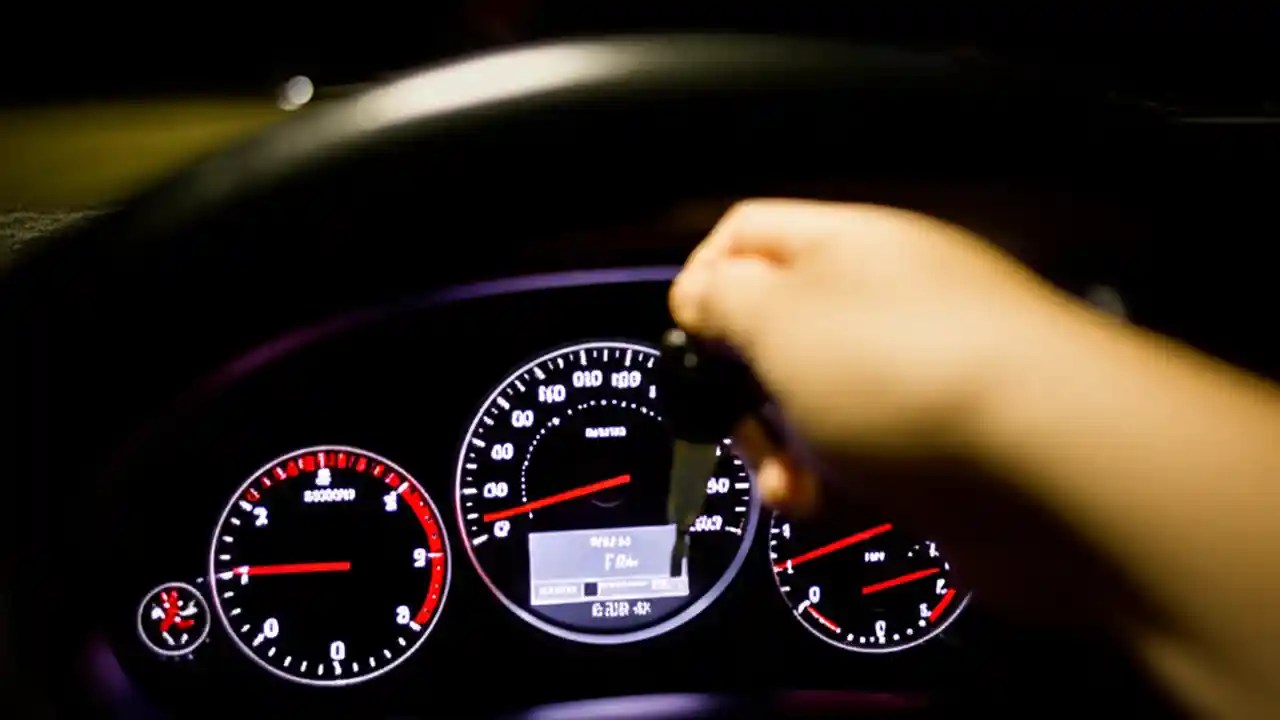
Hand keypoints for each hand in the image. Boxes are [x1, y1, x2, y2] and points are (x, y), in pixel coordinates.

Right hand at [670, 199, 1075, 508]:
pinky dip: (830, 485)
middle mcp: (884, 302)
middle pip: (775, 330)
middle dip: (739, 385)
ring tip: (790, 480)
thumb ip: (722, 299)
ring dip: (779, 448)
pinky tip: (829, 503)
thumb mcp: (779, 317)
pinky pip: (856, 459)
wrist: (1051, 469)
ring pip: (809, 406)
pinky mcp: (937, 449)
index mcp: (848, 245)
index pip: (749, 233)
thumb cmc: (903, 372)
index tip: (688, 339)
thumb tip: (700, 296)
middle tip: (737, 420)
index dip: (701, 280)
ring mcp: (915, 378)